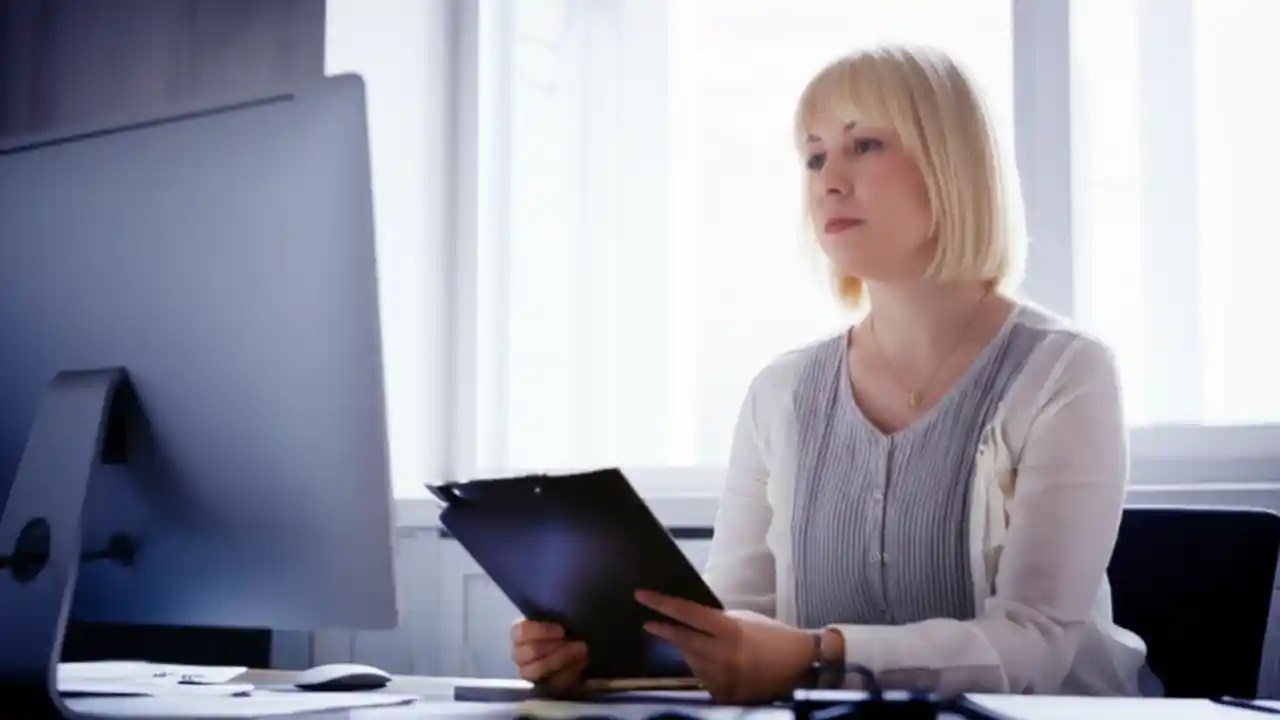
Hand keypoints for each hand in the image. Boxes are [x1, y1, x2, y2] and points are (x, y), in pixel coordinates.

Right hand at [510, 619, 588, 695]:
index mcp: (520, 632)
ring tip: (582, 651)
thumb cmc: (567, 628)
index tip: (562, 630)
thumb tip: (563, 613)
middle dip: (555, 648)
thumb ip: (557, 615)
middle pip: (529, 652)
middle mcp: (519, 653)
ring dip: (562, 660)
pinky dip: (569, 673)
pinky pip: (551, 684)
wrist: (579, 646)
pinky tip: (581, 663)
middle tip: (577, 642)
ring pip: (536, 670)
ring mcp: (528, 672)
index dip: (541, 631)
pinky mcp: (543, 686)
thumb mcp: (562, 618)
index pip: (520, 631)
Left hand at [635, 590, 815, 704]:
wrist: (800, 666)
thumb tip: (688, 619)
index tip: (641, 596)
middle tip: (650, 624)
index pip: (687, 614)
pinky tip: (715, 665)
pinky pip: (703, 680)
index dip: (662, 604)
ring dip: (688, 652)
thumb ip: (716, 621)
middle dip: (664, 631)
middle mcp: (722, 655)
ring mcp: (722, 678)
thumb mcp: (744, 619)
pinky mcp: (725, 695)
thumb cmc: (773, 636)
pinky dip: (703, 670)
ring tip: (701, 645)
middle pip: (682, 641)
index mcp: (729, 630)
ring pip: (690, 662)